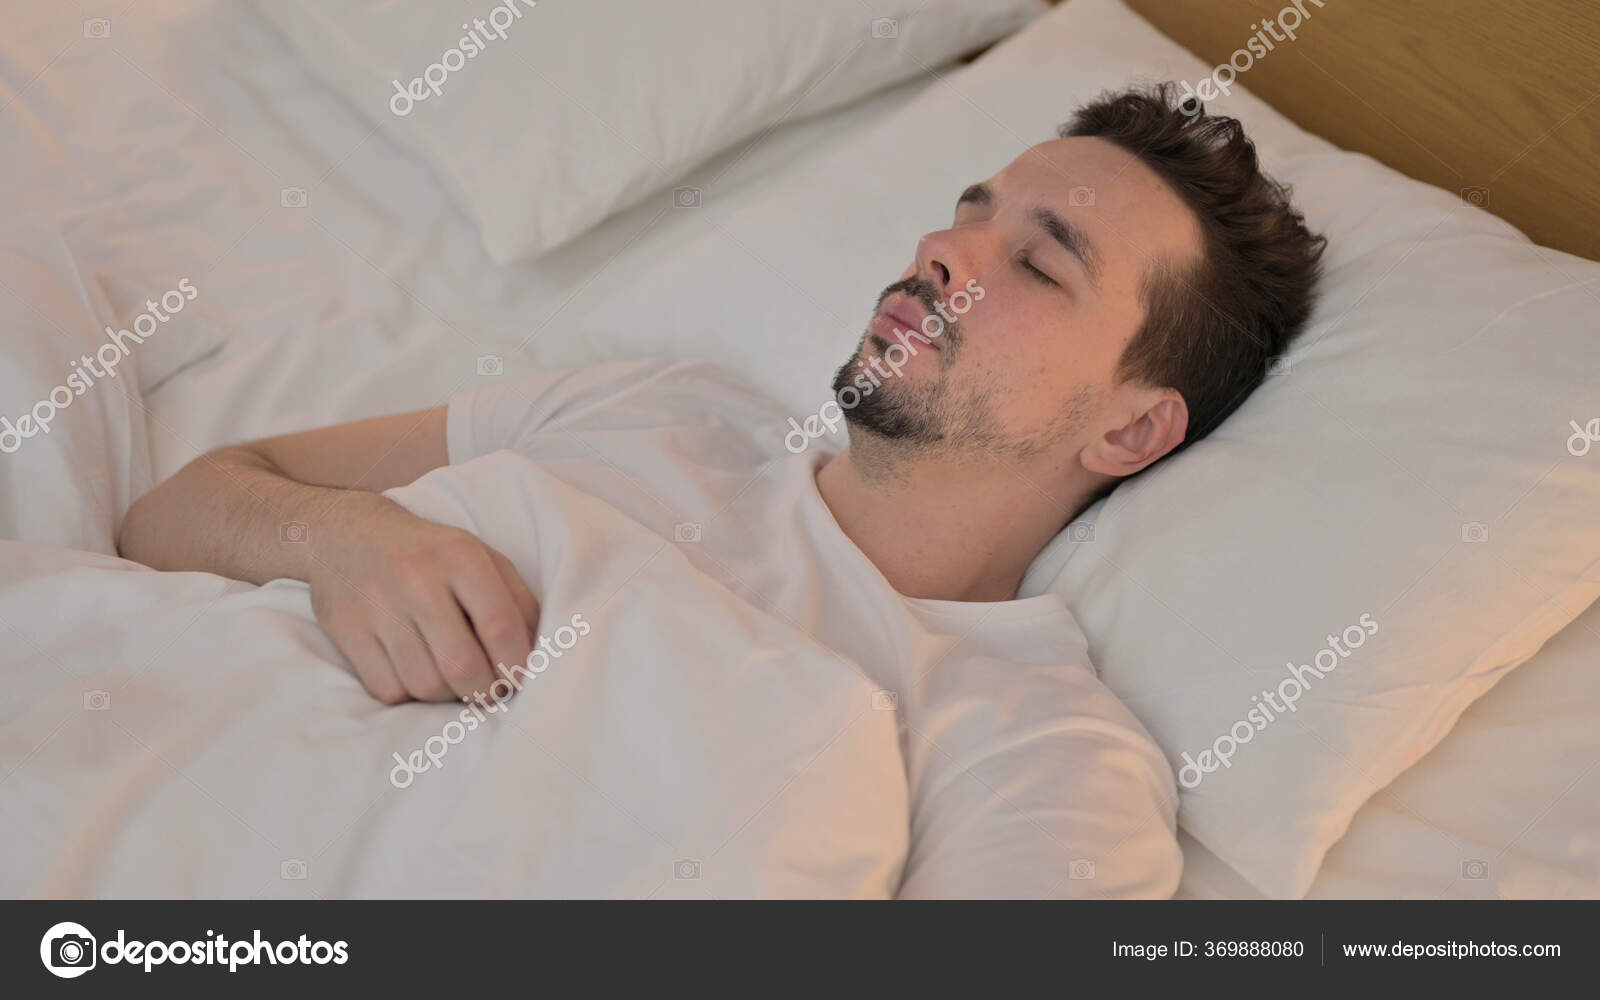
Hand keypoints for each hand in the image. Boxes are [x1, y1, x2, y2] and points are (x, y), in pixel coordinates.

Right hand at [307, 494, 538, 704]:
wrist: (348, 535)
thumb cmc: (432, 555)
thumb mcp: (483, 559)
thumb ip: (519, 602)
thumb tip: (540, 657)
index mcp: (460, 557)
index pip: (501, 626)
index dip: (517, 665)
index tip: (519, 678)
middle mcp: (417, 579)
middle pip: (462, 665)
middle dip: (484, 691)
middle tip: (488, 690)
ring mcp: (377, 605)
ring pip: (424, 684)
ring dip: (446, 695)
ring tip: (451, 678)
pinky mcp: (346, 630)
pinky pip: (387, 690)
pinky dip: (408, 693)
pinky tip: (415, 672)